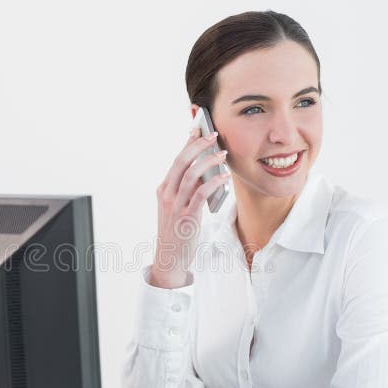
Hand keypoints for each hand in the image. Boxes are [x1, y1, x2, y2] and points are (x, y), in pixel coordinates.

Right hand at [150, 126, 230, 288]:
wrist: (170, 258)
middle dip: (198, 145)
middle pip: (181, 162)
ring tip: (222, 153)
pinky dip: (213, 182)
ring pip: (191, 174)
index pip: (176, 160)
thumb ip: (188, 189)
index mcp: (163, 189)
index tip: (199, 129)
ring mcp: (175, 205)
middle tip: (213, 134)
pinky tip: (224, 176)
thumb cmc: (177, 231)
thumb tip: (206, 171)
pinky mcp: (186, 217)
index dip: (188, 143)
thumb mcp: (178, 206)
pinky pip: (200, 193)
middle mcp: (166, 194)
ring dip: (208, 161)